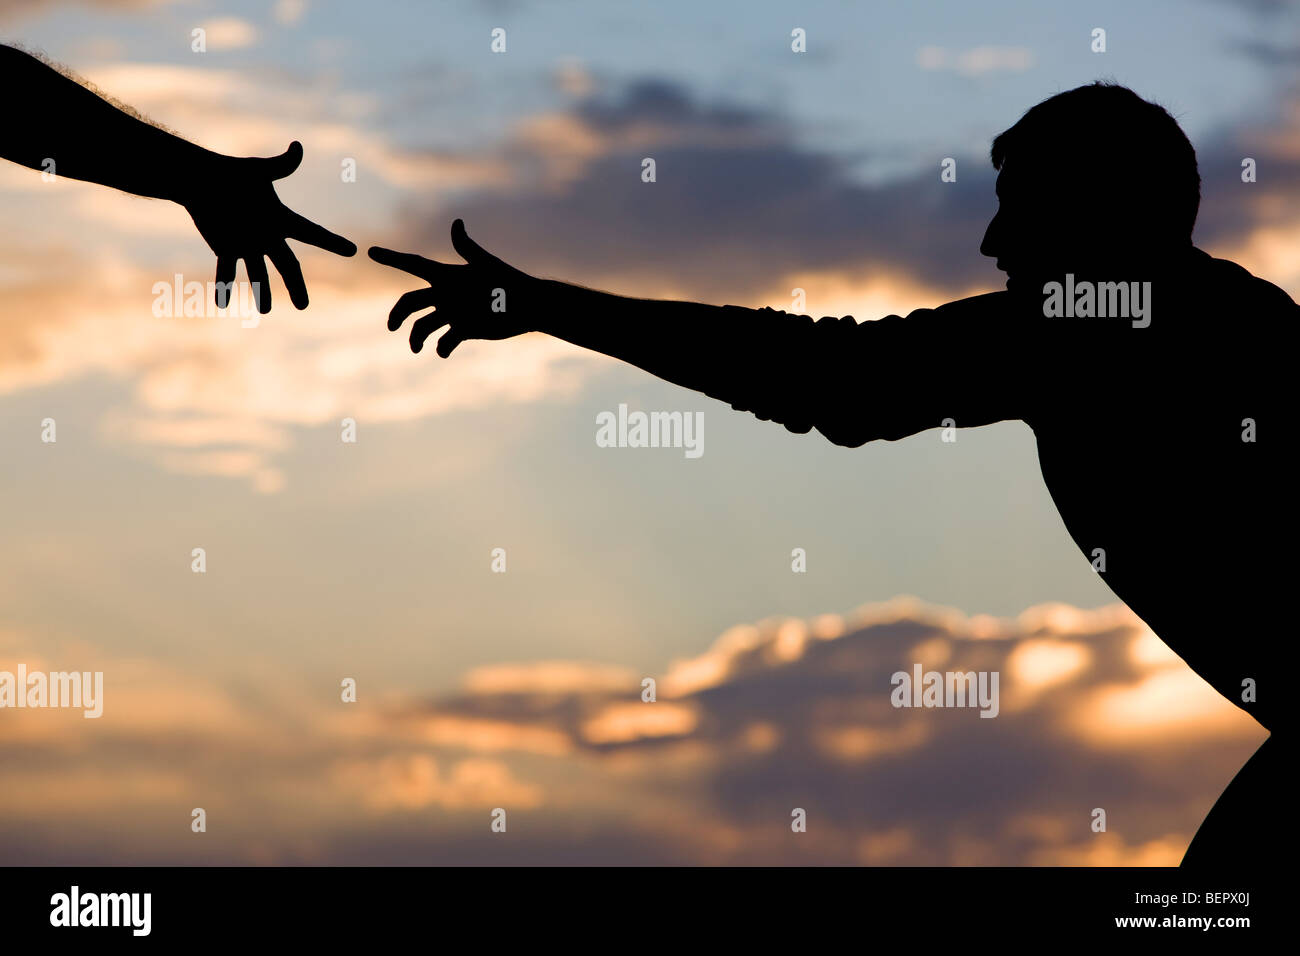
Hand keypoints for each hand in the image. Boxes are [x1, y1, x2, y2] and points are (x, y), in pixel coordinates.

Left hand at [180, 141, 355, 313]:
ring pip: (258, 274)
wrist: (200, 179)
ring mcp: (248, 244)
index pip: (312, 233)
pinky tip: (223, 303)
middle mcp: (268, 235)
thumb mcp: (257, 170)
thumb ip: (281, 165)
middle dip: (296, 286)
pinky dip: (224, 287)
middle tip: (304, 306)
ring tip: (264, 310)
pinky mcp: (225, 248)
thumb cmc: (231, 173)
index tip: (353, 250)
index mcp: (280, 219)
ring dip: (262, 293)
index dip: (332, 242)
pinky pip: (227, 272)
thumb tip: (297, 146)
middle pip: (287, 266)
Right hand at [369, 219, 538, 355]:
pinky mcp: (465, 330)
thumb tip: (456, 222)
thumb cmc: (509, 281)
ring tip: (417, 349)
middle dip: (398, 314)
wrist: (530, 306)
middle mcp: (446, 295)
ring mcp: (454, 313)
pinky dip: (442, 347)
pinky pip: (445, 341)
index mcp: (447, 276)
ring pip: (424, 325)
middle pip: (411, 303)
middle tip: (391, 326)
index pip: (414, 264)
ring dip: (417, 337)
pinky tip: (443, 351)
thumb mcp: (485, 264)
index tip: (370, 251)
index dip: (392, 258)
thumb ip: (466, 246)